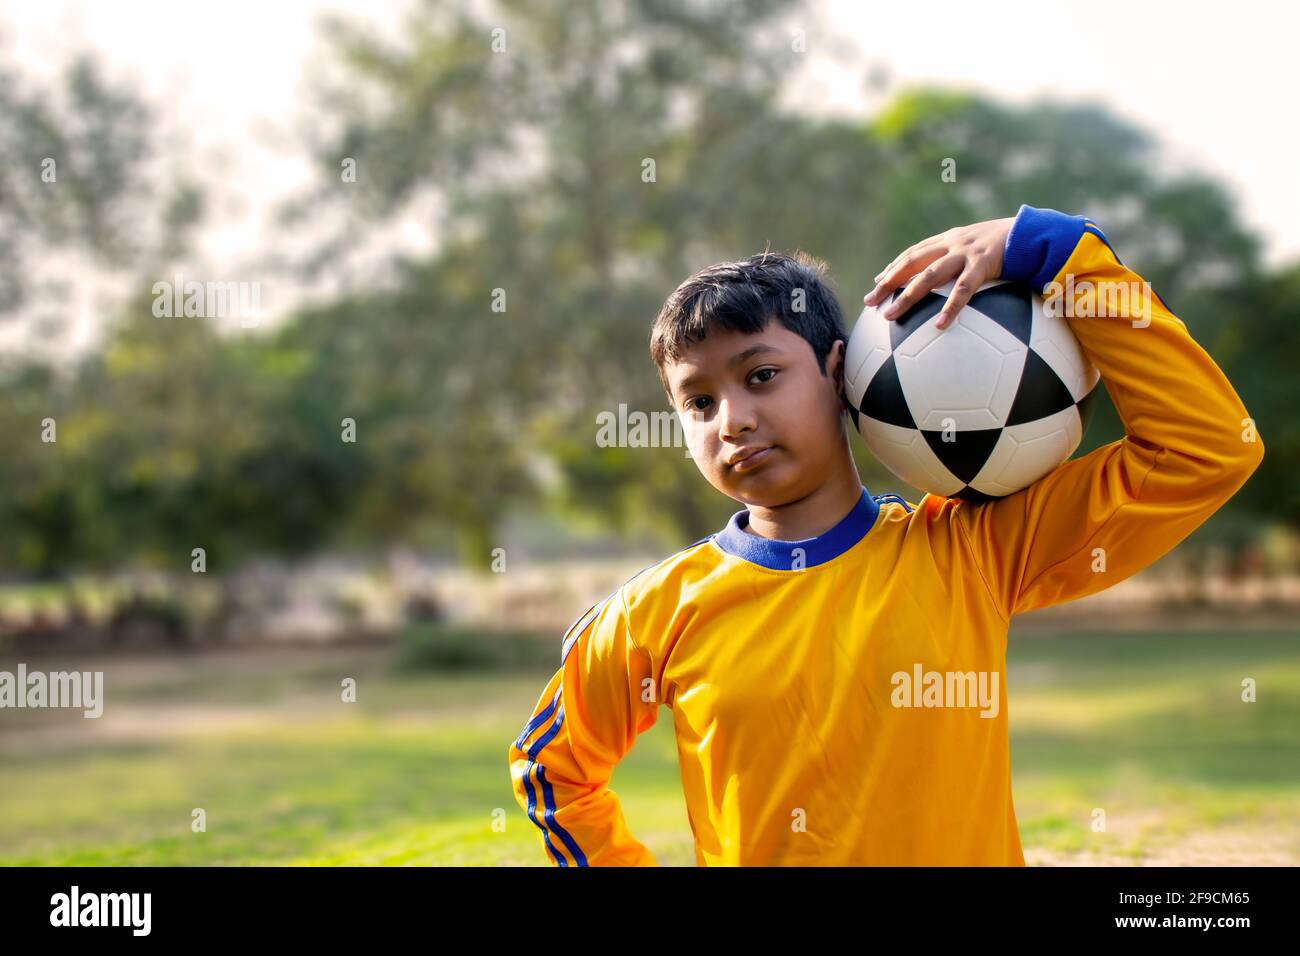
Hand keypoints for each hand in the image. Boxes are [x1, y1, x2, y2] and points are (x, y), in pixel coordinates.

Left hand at [862, 217, 1014, 329]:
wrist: (1034, 230)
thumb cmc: (1009, 246)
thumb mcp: (981, 249)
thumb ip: (965, 263)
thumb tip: (953, 288)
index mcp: (949, 240)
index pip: (914, 253)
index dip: (894, 267)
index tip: (876, 282)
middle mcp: (951, 244)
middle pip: (911, 262)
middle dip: (888, 282)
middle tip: (869, 301)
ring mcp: (965, 253)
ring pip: (928, 276)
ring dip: (907, 296)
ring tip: (891, 316)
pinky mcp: (982, 264)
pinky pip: (963, 290)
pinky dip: (951, 307)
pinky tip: (940, 324)